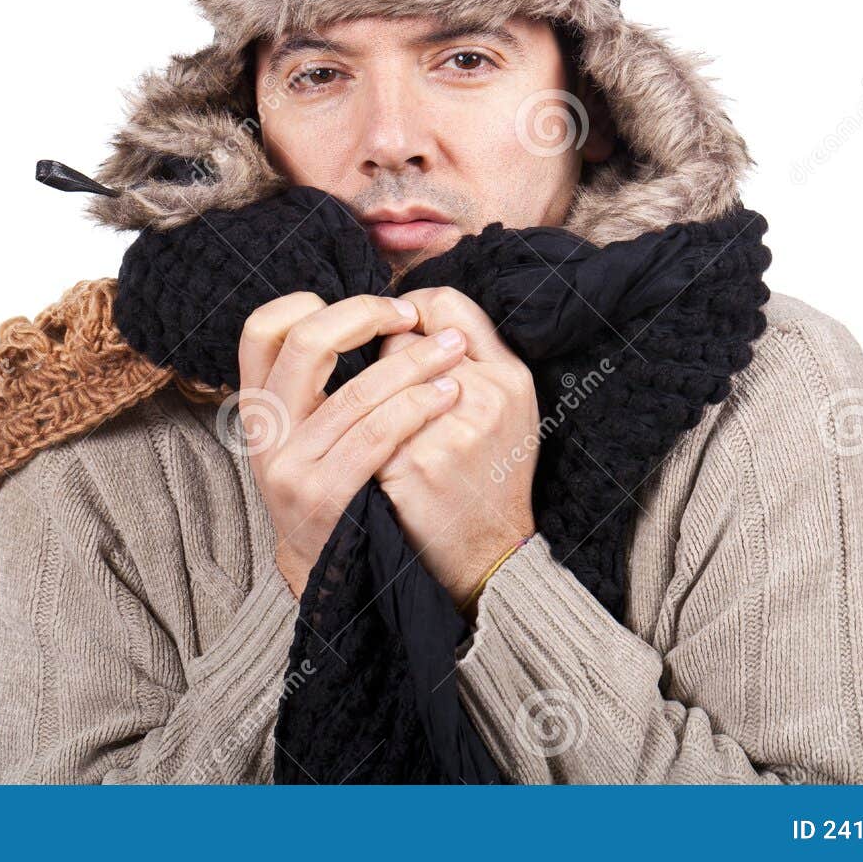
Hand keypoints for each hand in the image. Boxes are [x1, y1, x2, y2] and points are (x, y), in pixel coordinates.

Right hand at [237, 292, 470, 598]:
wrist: (335, 573)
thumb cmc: (338, 485)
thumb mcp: (308, 434)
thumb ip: (319, 383)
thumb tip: (362, 314)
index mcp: (259, 406)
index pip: (261, 330)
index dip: (310, 304)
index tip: (365, 308)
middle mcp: (266, 432)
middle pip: (305, 344)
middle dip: (366, 316)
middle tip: (411, 314)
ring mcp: (291, 466)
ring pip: (354, 392)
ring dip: (412, 361)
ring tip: (451, 350)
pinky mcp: (323, 496)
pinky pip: (375, 437)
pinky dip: (417, 406)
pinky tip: (448, 394)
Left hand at [373, 287, 538, 607]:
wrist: (488, 555)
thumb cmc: (493, 472)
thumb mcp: (509, 405)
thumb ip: (473, 350)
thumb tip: (413, 310)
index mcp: (508, 377)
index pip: (443, 305)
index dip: (409, 314)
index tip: (396, 332)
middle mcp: (482, 398)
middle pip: (400, 346)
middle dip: (383, 364)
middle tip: (380, 394)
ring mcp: (444, 432)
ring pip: (372, 386)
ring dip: (365, 405)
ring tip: (374, 429)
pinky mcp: (408, 468)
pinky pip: (360, 432)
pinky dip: (354, 441)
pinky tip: (366, 459)